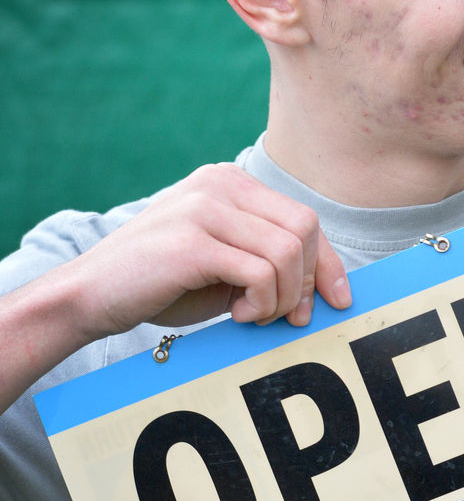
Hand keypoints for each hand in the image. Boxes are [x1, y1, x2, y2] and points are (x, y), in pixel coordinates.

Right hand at [0, 164, 350, 413]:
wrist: (88, 297)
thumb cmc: (161, 285)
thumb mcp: (225, 267)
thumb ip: (269, 263)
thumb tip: (325, 291)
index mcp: (230, 182)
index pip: (303, 218)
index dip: (327, 263)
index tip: (338, 300)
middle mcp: (220, 184)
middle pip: (304, 228)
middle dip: (307, 281)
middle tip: (288, 317)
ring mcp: (205, 207)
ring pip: (286, 251)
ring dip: (282, 296)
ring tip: (253, 316)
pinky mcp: (193, 240)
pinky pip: (261, 271)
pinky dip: (262, 302)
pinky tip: (238, 316)